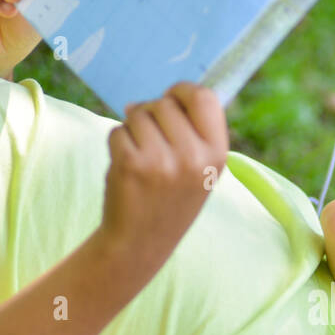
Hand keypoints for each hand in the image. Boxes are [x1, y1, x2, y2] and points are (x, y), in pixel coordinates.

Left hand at [99, 82, 229, 266]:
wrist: (141, 243)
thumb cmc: (169, 200)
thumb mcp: (198, 169)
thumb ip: (191, 132)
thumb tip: (155, 96)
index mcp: (217, 155)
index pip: (205, 97)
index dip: (183, 91)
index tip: (171, 98)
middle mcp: (194, 157)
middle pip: (165, 103)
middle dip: (152, 114)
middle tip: (153, 145)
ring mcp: (162, 161)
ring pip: (138, 114)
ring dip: (133, 130)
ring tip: (141, 160)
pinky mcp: (132, 164)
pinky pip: (118, 131)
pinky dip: (117, 144)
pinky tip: (126, 168)